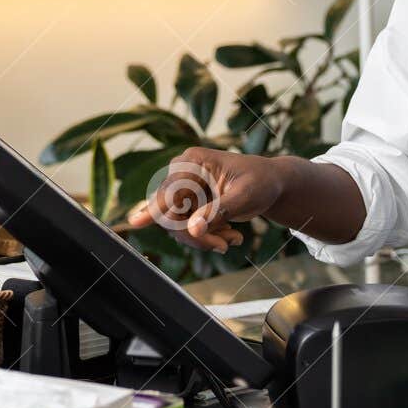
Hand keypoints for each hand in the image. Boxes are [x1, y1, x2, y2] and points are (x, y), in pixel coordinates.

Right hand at [128, 148, 285, 252]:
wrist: (271, 184)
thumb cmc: (261, 182)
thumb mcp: (244, 196)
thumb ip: (217, 211)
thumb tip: (193, 228)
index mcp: (192, 162)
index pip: (169, 192)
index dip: (153, 210)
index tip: (136, 223)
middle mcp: (181, 174)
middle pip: (170, 215)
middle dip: (197, 235)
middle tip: (224, 245)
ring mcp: (182, 191)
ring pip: (178, 227)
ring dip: (205, 239)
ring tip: (232, 238)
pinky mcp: (187, 205)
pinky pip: (187, 230)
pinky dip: (208, 237)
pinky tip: (230, 235)